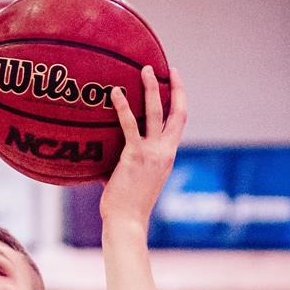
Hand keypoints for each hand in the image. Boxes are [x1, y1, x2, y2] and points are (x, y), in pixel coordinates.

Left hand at [100, 66, 184, 228]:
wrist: (127, 222)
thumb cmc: (126, 205)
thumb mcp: (136, 178)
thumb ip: (131, 161)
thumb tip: (109, 151)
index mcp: (167, 156)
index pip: (179, 123)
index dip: (179, 100)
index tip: (175, 81)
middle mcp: (165, 152)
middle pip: (177, 113)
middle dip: (174, 88)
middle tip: (164, 68)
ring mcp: (152, 153)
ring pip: (156, 113)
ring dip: (151, 89)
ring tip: (144, 69)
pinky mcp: (135, 156)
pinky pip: (130, 126)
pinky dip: (123, 108)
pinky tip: (115, 93)